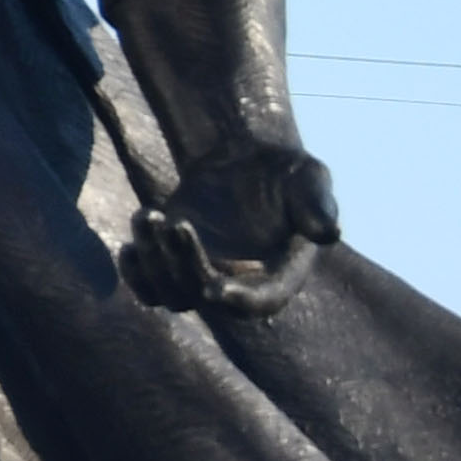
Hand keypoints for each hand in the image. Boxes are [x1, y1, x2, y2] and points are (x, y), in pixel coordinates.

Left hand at [119, 143, 342, 319]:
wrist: (244, 159)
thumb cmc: (284, 170)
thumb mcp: (308, 178)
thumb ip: (317, 203)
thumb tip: (329, 233)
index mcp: (279, 275)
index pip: (261, 301)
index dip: (239, 300)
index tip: (214, 289)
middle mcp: (239, 285)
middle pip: (205, 296)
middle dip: (185, 264)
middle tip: (176, 224)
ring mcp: (202, 277)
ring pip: (170, 293)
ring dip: (153, 262)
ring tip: (149, 215)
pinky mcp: (172, 263)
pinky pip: (148, 287)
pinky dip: (135, 273)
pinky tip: (130, 243)